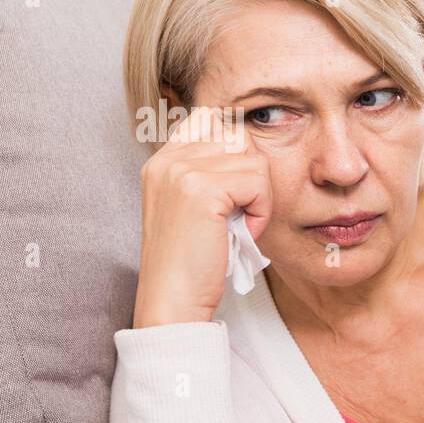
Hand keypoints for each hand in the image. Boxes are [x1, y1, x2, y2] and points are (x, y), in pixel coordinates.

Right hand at [133, 106, 272, 327]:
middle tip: (239, 214)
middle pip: (239, 136)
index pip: (212, 120)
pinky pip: (258, 181)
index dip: (238, 153)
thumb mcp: (198, 208)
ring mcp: (180, 171)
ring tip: (238, 225)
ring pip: (254, 158)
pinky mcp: (199, 189)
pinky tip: (241, 232)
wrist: (174, 301)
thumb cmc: (194, 262)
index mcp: (162, 160)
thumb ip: (212, 173)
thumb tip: (248, 142)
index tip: (236, 193)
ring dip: (260, 196)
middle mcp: (166, 159)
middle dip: (253, 176)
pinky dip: (261, 211)